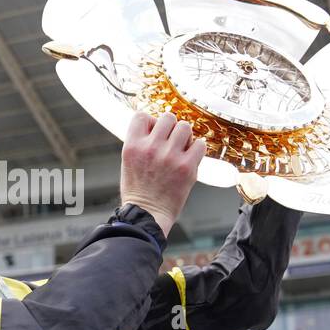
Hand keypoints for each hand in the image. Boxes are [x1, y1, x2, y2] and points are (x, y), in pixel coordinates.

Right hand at [119, 112, 205, 237]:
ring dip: (185, 136)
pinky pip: (200, 144)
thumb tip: (156, 127)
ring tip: (181, 148)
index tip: (155, 131)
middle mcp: (150, 148)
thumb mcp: (128, 162)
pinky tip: (191, 156)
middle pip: (168, 117)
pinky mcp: (186, 167)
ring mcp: (169, 156)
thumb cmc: (138, 191)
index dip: (151, 121)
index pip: (142, 116)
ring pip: (185, 127)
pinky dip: (198, 148)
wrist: (147, 214)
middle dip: (171, 127)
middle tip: (171, 141)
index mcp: (133, 146)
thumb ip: (140, 143)